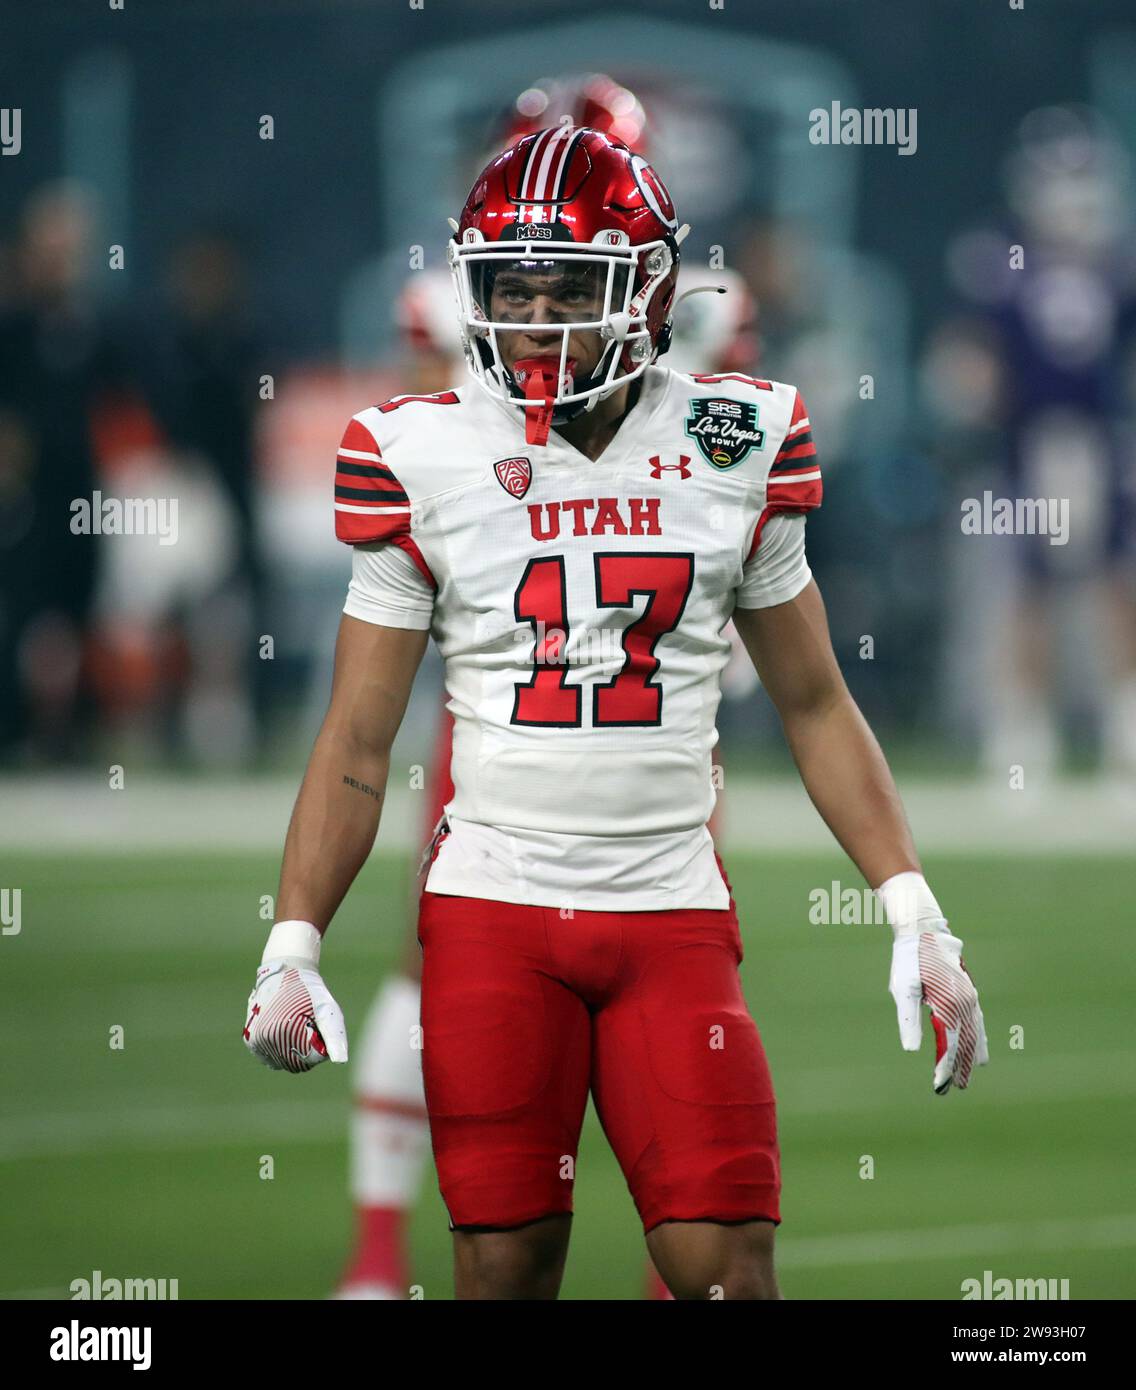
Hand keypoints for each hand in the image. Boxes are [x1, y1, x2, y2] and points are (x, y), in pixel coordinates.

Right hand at [243, 957, 347, 1072]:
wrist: (284, 973)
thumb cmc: (310, 992)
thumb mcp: (328, 1010)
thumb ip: (335, 1036)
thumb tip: (341, 1061)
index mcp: (286, 1030)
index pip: (310, 1060)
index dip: (319, 1046)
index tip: (317, 1026)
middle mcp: (267, 1038)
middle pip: (296, 1064)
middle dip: (307, 1050)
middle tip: (307, 1026)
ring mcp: (256, 1041)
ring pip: (284, 1063)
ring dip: (293, 1051)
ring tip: (295, 1026)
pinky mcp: (251, 1041)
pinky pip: (272, 1060)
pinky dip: (281, 1052)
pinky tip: (286, 1033)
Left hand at [889, 926, 987, 1093]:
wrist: (924, 930)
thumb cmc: (910, 960)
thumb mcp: (904, 989)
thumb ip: (909, 1019)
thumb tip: (912, 1049)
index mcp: (949, 1005)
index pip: (949, 1045)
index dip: (946, 1068)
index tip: (940, 1086)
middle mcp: (965, 1003)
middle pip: (967, 1042)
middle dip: (962, 1065)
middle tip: (958, 1087)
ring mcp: (970, 996)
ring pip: (976, 1031)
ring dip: (973, 1052)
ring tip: (972, 1070)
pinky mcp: (968, 991)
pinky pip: (977, 1019)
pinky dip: (979, 1035)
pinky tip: (978, 1044)